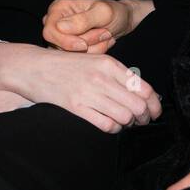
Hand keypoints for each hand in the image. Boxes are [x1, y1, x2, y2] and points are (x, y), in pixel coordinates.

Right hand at [0, 43, 161, 133]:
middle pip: (137, 105)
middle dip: (144, 117)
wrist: (34, 67)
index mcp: (109, 64)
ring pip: (124, 117)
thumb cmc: (67, 65)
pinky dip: (113, 129)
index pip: (143, 88)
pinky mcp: (76, 108)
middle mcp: (102, 78)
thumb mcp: (95, 60)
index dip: (154, 104)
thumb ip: (117, 74)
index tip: (154, 112)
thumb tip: (144, 93)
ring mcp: (88, 93)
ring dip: (128, 124)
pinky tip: (111, 125)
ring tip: (125, 122)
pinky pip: (106, 125)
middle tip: (142, 121)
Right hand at [41, 0, 152, 53]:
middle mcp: (55, 22)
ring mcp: (60, 37)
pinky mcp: (68, 49)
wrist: (122, 20)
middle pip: (57, 45)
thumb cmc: (113, 13)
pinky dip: (93, 54)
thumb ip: (83, 20)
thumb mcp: (103, 13)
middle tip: (104, 34)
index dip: (66, 41)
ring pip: (68, 55)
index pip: (49, 32)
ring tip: (105, 36)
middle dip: (84, 45)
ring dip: (92, 49)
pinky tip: (101, 43)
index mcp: (58, 8)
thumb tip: (59, 27)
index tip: (84, 45)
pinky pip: (77, 60)